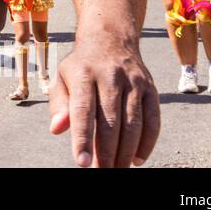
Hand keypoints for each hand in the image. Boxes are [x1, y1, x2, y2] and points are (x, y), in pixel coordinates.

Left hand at [48, 34, 159, 167]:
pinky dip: (147, 142)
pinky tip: (136, 159)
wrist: (111, 38)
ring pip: (133, 123)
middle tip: (102, 172)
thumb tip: (57, 129)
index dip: (82, 138)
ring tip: (117, 169)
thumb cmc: (81, 65)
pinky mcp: (151, 87)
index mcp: (84, 73)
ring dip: (126, 151)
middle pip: (110, 121)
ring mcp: (134, 81)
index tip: (81, 163)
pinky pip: (153, 119)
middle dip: (106, 152)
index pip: (83, 110)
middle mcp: (110, 76)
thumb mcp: (62, 78)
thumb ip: (59, 104)